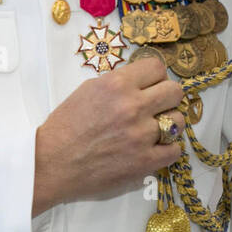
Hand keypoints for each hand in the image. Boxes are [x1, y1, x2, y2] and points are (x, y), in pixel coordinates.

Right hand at [33, 58, 184, 215]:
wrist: (52, 164)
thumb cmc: (65, 126)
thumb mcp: (88, 90)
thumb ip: (119, 83)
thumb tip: (143, 82)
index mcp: (117, 85)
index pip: (157, 67)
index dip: (156, 77)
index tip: (151, 86)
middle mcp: (133, 106)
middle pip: (175, 91)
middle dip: (167, 97)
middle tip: (157, 107)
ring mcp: (141, 135)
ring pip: (179, 121)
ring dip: (170, 124)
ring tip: (155, 130)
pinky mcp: (145, 162)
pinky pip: (176, 150)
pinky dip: (167, 149)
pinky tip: (154, 148)